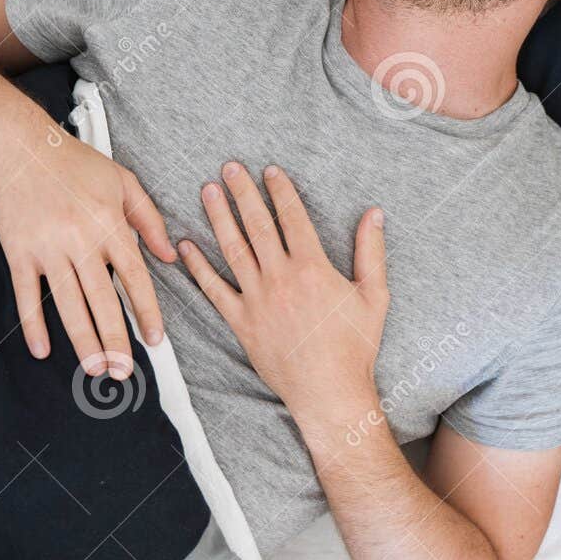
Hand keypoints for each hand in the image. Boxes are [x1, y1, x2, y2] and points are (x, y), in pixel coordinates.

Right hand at [0, 124, 176, 378]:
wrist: (19, 145)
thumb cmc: (76, 162)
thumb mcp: (123, 181)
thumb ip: (149, 220)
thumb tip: (171, 256)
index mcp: (109, 224)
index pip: (135, 277)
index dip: (146, 312)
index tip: (155, 340)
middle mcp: (80, 240)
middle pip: (103, 300)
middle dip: (115, 341)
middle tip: (124, 373)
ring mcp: (47, 248)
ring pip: (68, 304)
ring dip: (82, 341)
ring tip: (95, 369)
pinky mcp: (18, 252)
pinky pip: (27, 294)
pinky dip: (33, 324)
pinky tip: (42, 350)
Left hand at [177, 162, 388, 417]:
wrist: (328, 391)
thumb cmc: (354, 345)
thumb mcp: (374, 295)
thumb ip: (371, 252)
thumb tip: (374, 213)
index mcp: (312, 267)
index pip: (292, 217)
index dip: (280, 190)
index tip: (269, 170)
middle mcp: (280, 278)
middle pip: (258, 225)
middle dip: (242, 192)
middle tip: (228, 168)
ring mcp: (257, 299)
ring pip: (232, 249)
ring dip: (219, 218)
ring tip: (208, 193)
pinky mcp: (240, 321)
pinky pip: (214, 289)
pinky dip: (198, 267)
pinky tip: (186, 247)